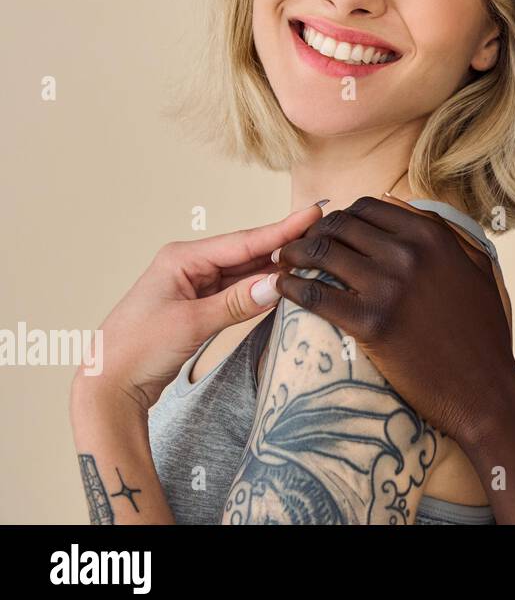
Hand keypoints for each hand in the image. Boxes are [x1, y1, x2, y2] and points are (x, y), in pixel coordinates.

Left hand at [76, 202, 326, 416]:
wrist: (108, 385)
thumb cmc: (136, 349)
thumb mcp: (192, 323)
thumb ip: (237, 302)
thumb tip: (278, 284)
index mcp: (182, 258)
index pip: (243, 241)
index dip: (281, 229)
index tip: (311, 214)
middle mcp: (189, 265)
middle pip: (246, 253)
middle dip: (282, 247)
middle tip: (321, 237)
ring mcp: (194, 285)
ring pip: (244, 273)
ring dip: (273, 270)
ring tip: (311, 259)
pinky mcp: (198, 306)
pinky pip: (237, 291)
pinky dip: (259, 290)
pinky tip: (283, 285)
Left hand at [265, 196, 514, 442]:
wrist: (483, 388)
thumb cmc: (482, 331)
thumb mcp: (475, 267)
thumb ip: (443, 231)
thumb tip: (397, 202)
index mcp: (432, 237)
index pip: (369, 207)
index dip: (342, 217)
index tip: (329, 233)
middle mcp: (408, 254)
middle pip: (340, 226)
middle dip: (313, 233)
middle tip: (298, 249)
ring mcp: (388, 287)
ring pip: (321, 253)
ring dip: (293, 255)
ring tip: (282, 265)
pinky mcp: (370, 323)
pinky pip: (315, 293)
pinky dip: (291, 287)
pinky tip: (282, 290)